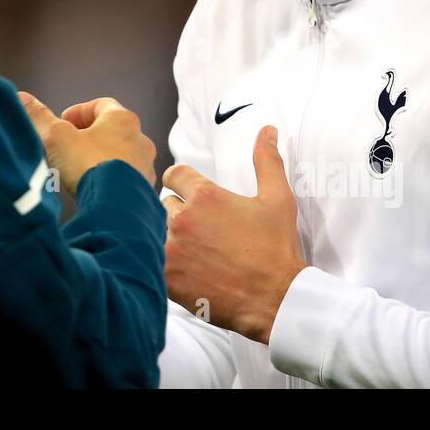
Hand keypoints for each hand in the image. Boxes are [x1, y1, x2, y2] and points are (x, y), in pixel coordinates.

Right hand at [18, 92, 155, 196]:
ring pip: (120, 156)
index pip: (101, 104)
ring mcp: (144, 167)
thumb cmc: (90, 167)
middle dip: (88, 136)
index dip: (79, 111)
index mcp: (123, 120)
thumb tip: (23, 99)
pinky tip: (93, 189)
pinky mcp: (143, 190)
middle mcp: (140, 141)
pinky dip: (109, 180)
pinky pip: (124, 180)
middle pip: (112, 131)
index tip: (63, 121)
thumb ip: (40, 117)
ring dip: (100, 158)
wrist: (115, 209)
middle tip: (68, 144)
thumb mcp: (56, 137)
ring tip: (78, 169)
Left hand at [161, 125, 305, 343]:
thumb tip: (267, 130)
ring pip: (154, 231)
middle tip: (200, 229)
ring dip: (168, 237)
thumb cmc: (277, 249)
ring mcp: (172, 249)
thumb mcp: (277, 199)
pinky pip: (152, 260)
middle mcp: (183, 219)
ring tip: (192, 251)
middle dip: (178, 212)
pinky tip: (185, 270)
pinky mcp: (167, 278)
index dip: (182, 182)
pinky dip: (164, 264)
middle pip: (163, 203)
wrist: (275, 299)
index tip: (189, 193)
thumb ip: (267, 161)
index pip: (174, 174)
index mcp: (205, 196)